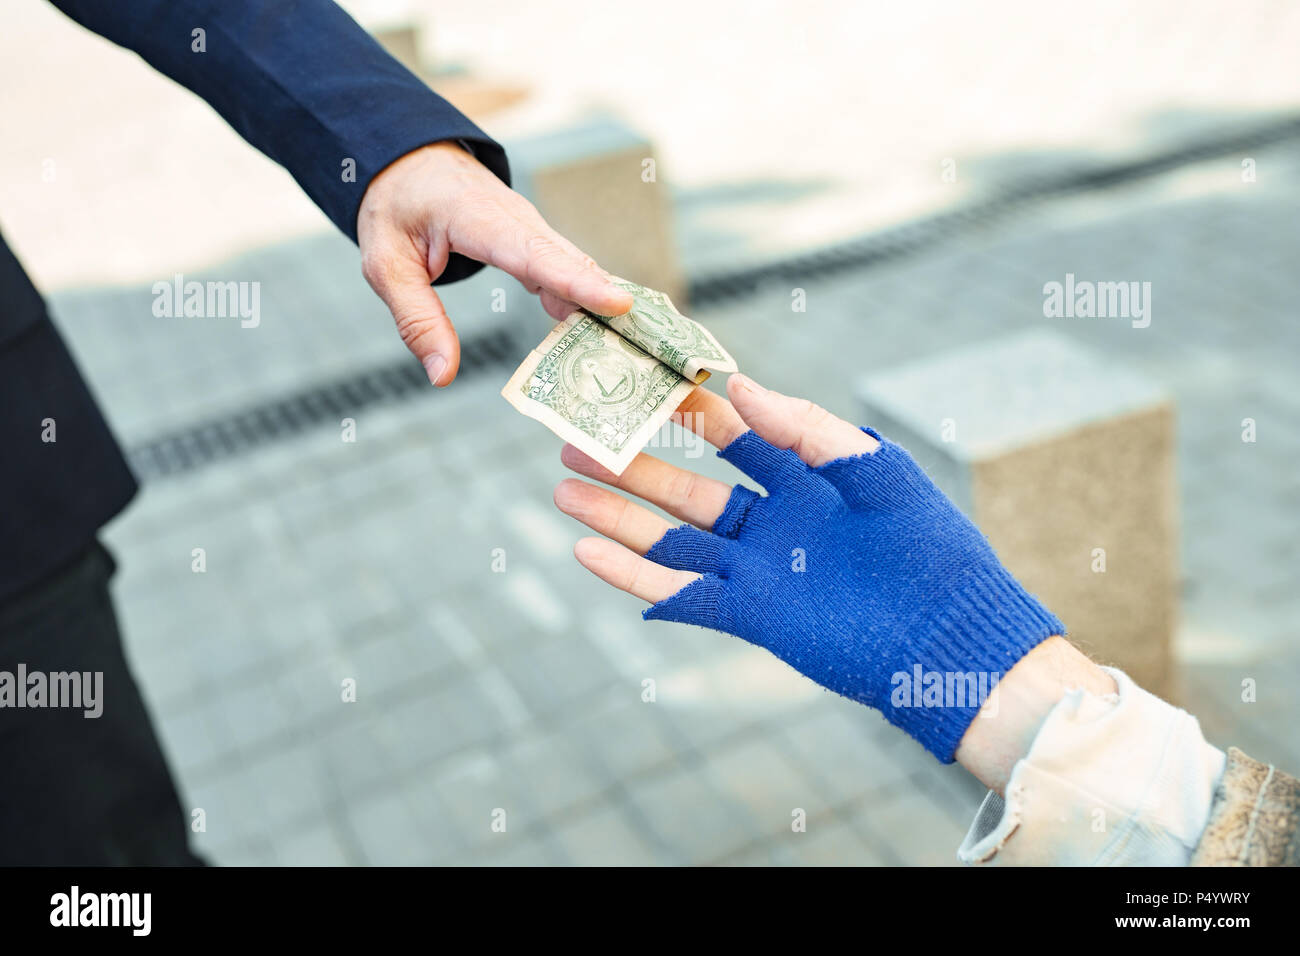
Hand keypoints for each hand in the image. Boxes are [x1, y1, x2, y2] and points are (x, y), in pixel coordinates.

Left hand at [357, 141, 633, 385]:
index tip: (618, 303)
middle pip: (568, 261)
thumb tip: (442, 376)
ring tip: (638, 343)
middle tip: (645, 338)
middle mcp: (515, 218)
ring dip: (603, 303)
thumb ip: (416, 319)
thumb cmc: (395, 210)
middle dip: (607, 299)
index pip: (532, 253)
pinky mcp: (535, 242)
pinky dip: (587, 299)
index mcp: (476, 217)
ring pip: (574, 266)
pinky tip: (608, 333)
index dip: (576, 281)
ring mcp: (529, 228)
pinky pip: (566, 270)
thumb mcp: (385, 266)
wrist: (407, 163)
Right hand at [553, 374, 1065, 764]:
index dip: (685, 409)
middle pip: (685, 489)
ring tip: (563, 490)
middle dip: (630, 465)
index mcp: (805, 480)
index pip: (731, 434)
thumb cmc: (929, 546)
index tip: (634, 382)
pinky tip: (585, 553)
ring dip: (617, 517)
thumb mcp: (874, 470)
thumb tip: (735, 384)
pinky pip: (680, 592)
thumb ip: (806, 428)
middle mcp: (772, 524)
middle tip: (573, 438)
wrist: (952, 637)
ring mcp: (758, 571)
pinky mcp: (751, 616)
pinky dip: (632, 575)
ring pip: (671, 539)